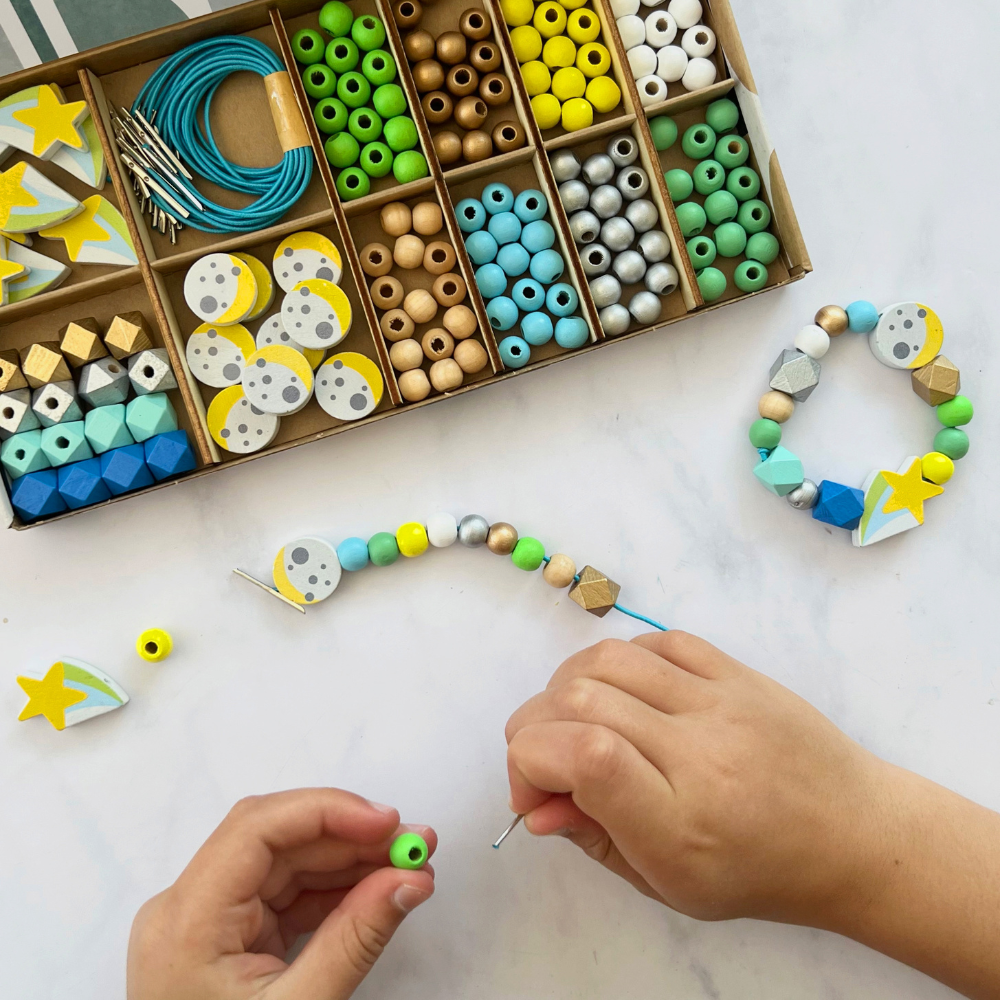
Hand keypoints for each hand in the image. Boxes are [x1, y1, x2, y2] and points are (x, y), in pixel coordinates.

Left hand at [127, 789, 434, 999]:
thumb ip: (355, 940)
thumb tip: (411, 879)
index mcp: (188, 918)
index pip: (257, 828)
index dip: (327, 811)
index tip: (388, 822)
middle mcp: (188, 904)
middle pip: (277, 840)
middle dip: (352, 836)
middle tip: (417, 843)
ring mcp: (206, 919)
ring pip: (287, 862)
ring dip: (351, 860)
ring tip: (410, 866)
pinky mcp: (227, 935)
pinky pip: (285, 893)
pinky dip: (334, 890)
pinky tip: (377, 891)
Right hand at [505, 632, 999, 998]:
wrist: (854, 833)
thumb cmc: (757, 873)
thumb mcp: (667, 884)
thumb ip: (594, 839)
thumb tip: (534, 806)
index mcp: (680, 824)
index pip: (583, 756)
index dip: (531, 762)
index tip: (533, 792)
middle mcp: (700, 754)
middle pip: (581, 700)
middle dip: (534, 727)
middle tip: (544, 760)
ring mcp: (722, 703)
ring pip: (610, 659)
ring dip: (567, 686)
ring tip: (574, 719)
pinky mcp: (738, 672)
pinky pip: (658, 639)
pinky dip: (619, 660)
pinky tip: (621, 691)